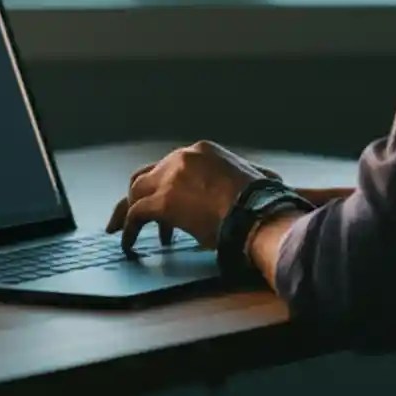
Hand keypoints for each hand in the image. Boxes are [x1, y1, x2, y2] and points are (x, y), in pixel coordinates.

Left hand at [105, 140, 266, 251]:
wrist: (258, 212)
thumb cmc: (263, 200)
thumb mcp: (256, 177)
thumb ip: (250, 176)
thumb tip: (273, 181)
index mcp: (202, 151)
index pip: (172, 165)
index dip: (166, 186)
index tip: (165, 204)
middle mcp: (181, 158)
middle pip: (148, 175)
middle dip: (139, 196)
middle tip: (134, 216)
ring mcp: (169, 178)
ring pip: (136, 192)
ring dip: (129, 213)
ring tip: (123, 232)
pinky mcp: (162, 202)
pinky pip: (134, 215)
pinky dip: (128, 229)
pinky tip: (127, 243)